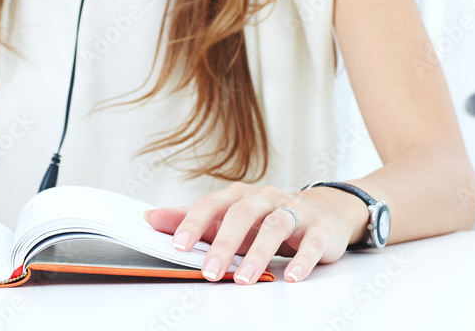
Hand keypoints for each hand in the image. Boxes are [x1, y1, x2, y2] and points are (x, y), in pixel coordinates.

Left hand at [145, 183, 362, 283]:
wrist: (324, 212)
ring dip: (257, 254)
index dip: (193, 222)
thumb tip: (150, 218)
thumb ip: (192, 219)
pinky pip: (310, 243)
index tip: (178, 245)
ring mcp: (294, 211)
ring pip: (275, 227)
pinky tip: (291, 277)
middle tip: (210, 272)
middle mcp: (265, 198)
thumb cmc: (266, 218)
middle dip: (223, 244)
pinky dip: (301, 260)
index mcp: (239, 195)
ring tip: (245, 279)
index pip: (211, 204)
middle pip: (241, 214)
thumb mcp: (229, 218)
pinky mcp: (319, 229)